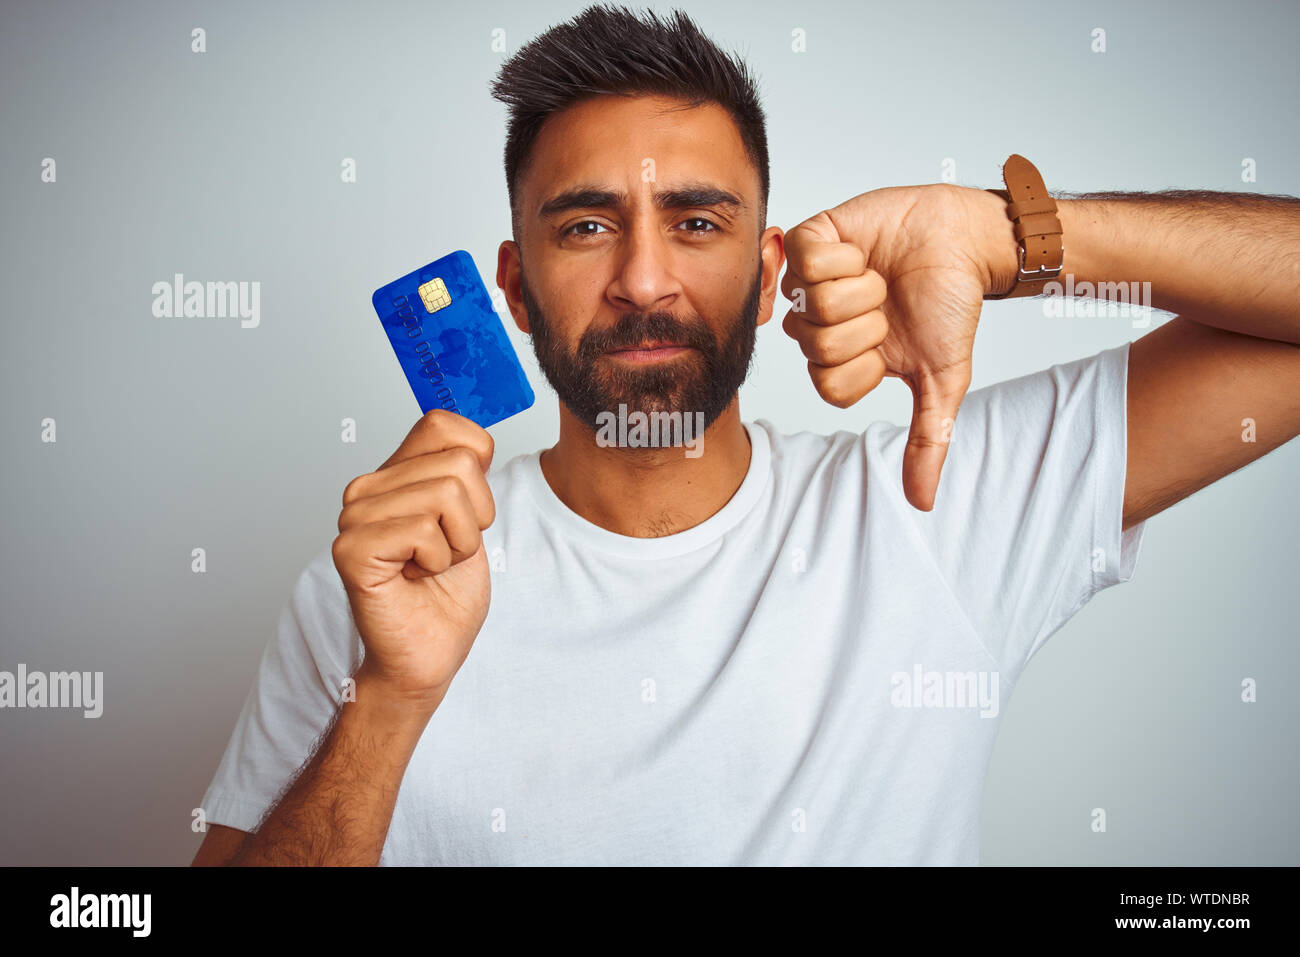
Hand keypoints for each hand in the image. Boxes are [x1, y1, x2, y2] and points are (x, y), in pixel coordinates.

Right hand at [332, 409, 495, 712]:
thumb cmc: (446, 594)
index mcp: (395, 474)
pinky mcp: (353, 549)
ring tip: (428, 566)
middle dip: (474, 519)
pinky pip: (424, 529)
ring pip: (448, 496)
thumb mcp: (471, 518)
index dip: (476, 465)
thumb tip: (478, 438)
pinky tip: (414, 578)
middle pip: (460, 464)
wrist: (428, 654)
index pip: (443, 423)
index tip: (464, 512)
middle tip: (443, 552)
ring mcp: (354, 517)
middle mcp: (368, 488)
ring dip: (457, 544)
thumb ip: (465, 472)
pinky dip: (437, 560)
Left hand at [780, 183, 1014, 510]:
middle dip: (864, 325)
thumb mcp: (942, 379)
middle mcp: (818, 323)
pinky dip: (845, 256)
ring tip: (878, 277)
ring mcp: (811, 282)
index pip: (825, 384)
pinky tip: (863, 251)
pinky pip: (806, 258)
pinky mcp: (812, 239)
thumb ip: (928, 440)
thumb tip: (923, 503)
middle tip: (886, 306)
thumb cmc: (950, 306)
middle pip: (815, 345)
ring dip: (859, 288)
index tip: (887, 346)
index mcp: (840, 359)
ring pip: (811, 302)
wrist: (964, 241)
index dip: (860, 366)